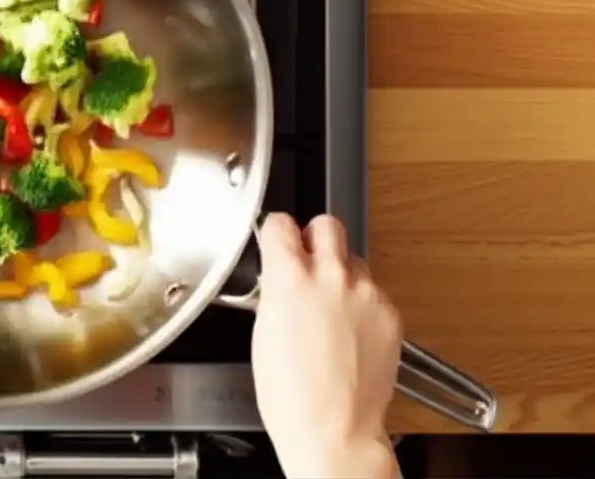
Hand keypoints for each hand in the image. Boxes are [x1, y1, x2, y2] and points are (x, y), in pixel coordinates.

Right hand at [251, 214, 401, 478]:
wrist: (334, 427)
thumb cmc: (291, 394)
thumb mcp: (263, 330)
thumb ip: (276, 289)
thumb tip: (281, 275)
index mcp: (290, 278)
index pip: (281, 224)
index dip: (276, 232)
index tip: (277, 238)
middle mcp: (332, 277)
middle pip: (327, 224)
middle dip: (315, 237)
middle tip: (307, 258)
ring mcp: (366, 294)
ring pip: (355, 260)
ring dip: (341, 273)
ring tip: (330, 307)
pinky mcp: (390, 314)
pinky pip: (374, 292)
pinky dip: (362, 304)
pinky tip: (349, 332)